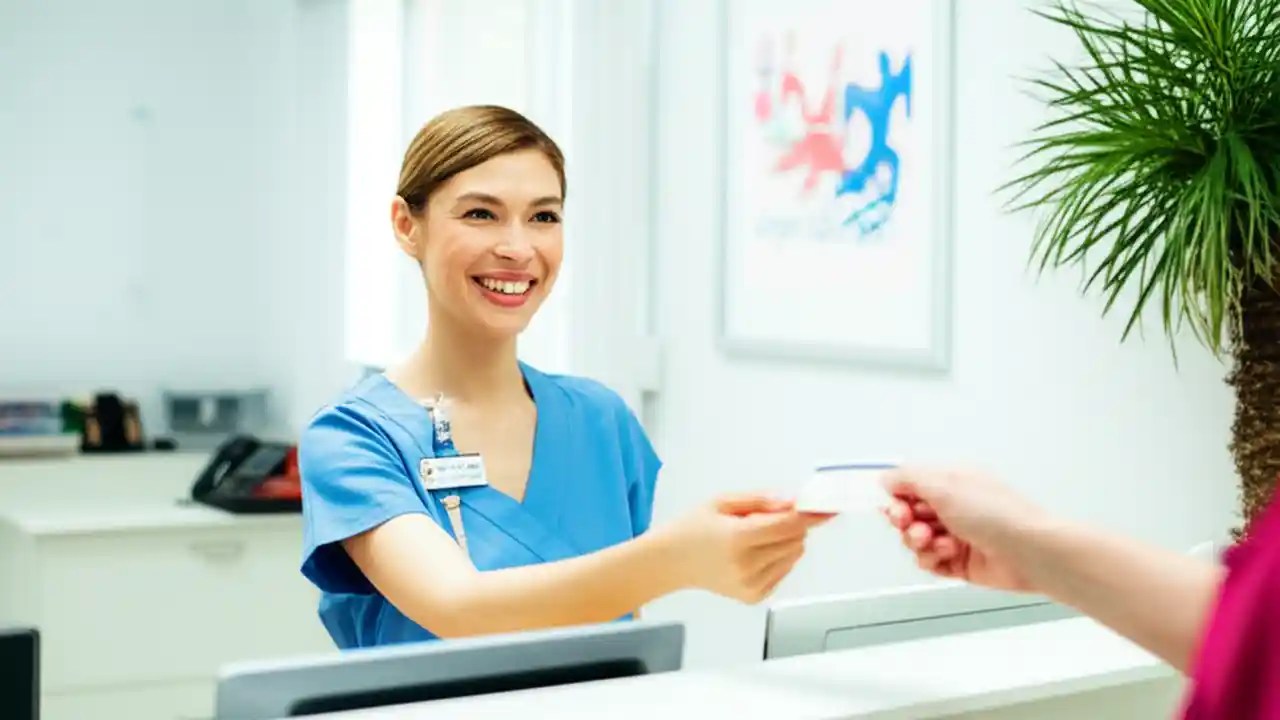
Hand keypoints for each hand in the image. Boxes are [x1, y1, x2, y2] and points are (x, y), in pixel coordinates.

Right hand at [665, 494, 826, 602]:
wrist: (671, 561)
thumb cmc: (693, 528)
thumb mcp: (722, 501)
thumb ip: (760, 499)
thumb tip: (792, 501)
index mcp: (737, 538)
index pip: (788, 525)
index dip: (810, 515)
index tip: (828, 508)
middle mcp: (746, 566)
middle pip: (795, 540)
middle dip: (792, 524)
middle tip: (767, 517)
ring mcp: (751, 585)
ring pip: (793, 556)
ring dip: (785, 542)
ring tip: (754, 536)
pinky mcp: (754, 596)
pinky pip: (784, 571)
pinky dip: (778, 558)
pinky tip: (753, 553)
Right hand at [880, 467, 1045, 592]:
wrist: (1029, 551)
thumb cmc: (994, 512)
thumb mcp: (945, 484)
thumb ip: (908, 478)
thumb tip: (886, 479)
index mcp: (952, 482)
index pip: (911, 486)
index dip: (897, 497)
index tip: (895, 506)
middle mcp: (953, 507)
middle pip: (908, 514)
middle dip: (904, 521)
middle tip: (909, 524)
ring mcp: (955, 535)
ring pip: (916, 540)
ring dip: (919, 542)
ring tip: (937, 541)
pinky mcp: (959, 563)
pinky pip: (929, 562)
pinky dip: (932, 559)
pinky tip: (947, 554)